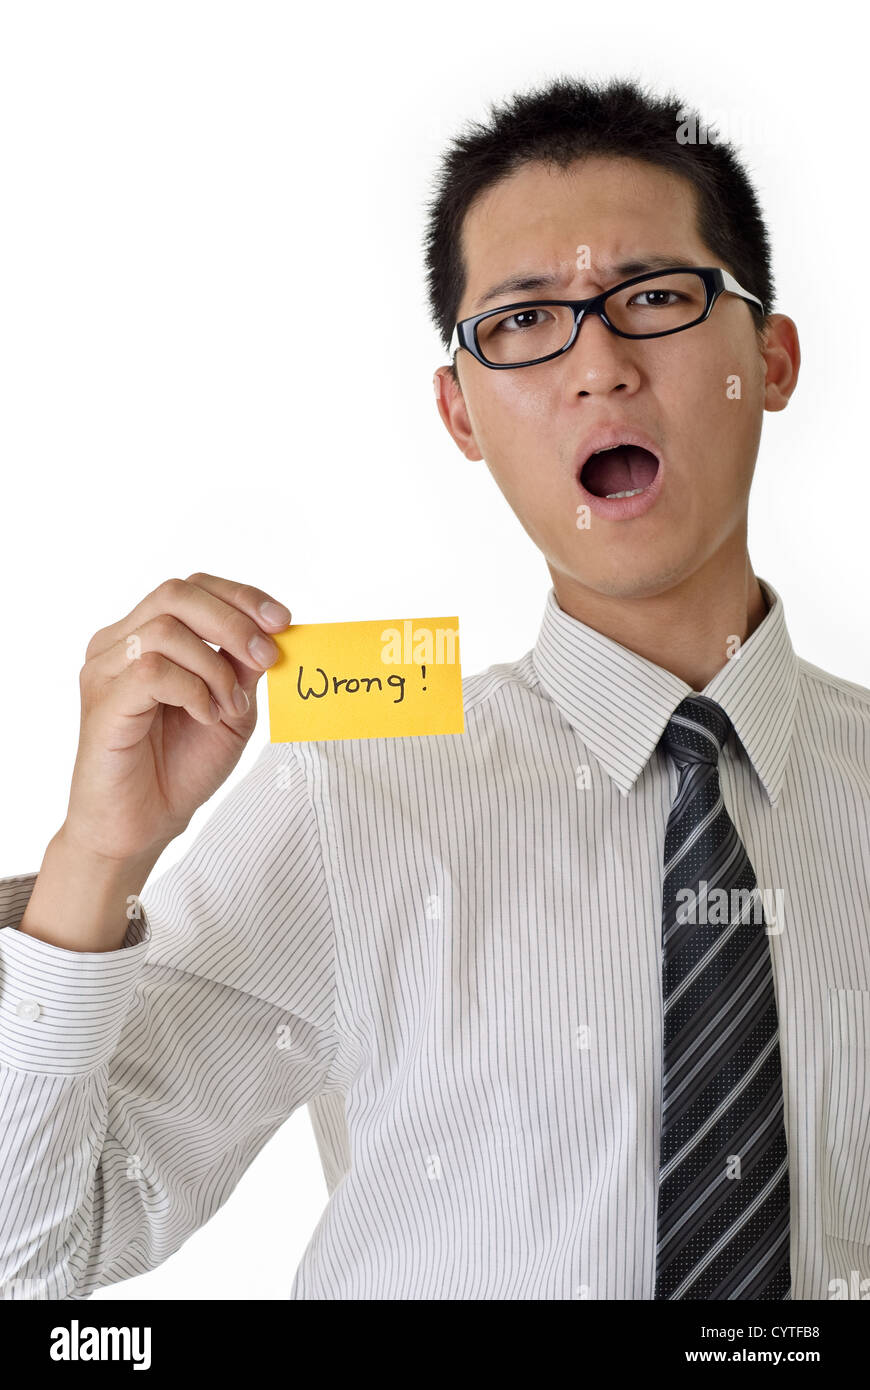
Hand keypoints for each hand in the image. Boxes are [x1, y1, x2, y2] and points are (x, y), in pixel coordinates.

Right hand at [63, 572, 290, 863]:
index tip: (283, 621)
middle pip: (177, 594)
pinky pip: (152, 671)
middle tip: (267, 657)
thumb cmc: (178, 769)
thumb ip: (244, 668)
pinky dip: (193, 690)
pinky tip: (204, 717)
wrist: (142, 827)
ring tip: (228, 707)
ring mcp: (104, 670)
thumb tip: (272, 630)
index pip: (192, 588)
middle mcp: (117, 644)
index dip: (241, 596)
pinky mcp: (103, 702)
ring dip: (215, 667)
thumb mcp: (230, 709)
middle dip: (234, 621)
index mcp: (144, 637)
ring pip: (166, 630)